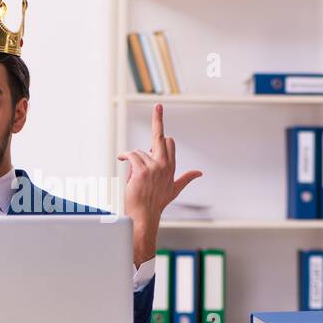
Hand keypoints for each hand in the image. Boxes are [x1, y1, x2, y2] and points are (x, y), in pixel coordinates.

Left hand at [117, 103, 203, 264]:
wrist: (144, 216)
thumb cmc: (156, 203)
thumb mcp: (174, 190)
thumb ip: (186, 178)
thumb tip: (200, 172)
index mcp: (171, 167)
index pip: (169, 143)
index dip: (163, 133)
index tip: (159, 110)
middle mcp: (165, 165)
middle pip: (160, 137)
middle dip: (159, 119)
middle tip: (158, 106)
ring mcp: (154, 167)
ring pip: (140, 151)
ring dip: (132, 158)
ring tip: (131, 172)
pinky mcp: (143, 170)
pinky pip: (132, 155)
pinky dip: (125, 156)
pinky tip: (122, 158)